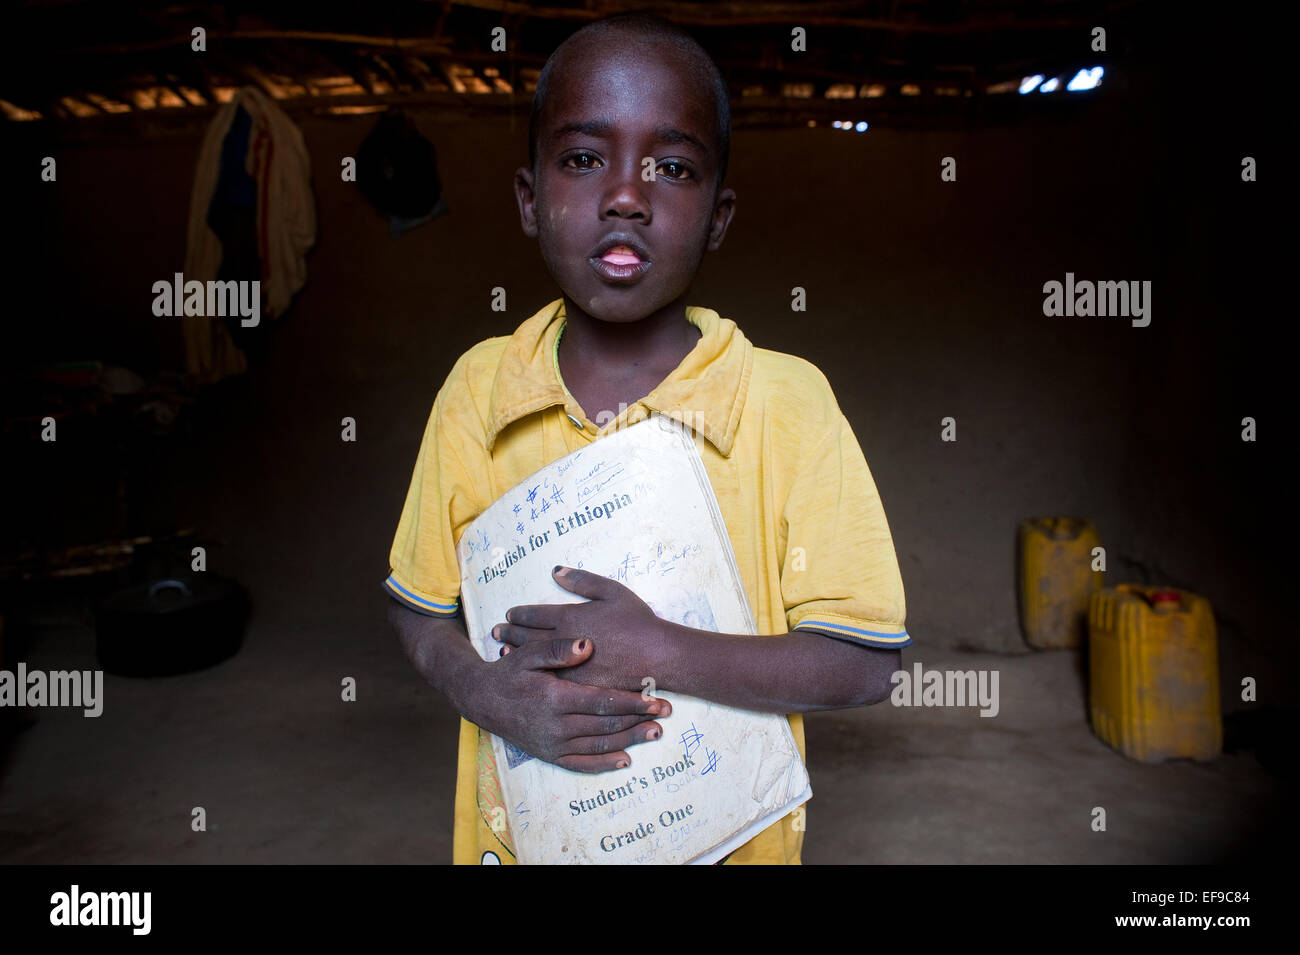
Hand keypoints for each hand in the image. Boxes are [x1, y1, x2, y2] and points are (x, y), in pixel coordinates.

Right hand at [468, 631, 671, 773]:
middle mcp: (555, 725)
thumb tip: (587, 644)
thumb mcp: (528, 654)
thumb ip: (557, 649)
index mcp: (554, 698)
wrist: (483, 700)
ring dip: (630, 740)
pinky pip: (581, 764)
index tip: (656, 698)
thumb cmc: (510, 672)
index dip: (632, 701)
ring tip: (655, 732)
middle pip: (606, 725)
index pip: (602, 701)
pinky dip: (604, 764)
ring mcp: (553, 743)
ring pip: (599, 745)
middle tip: (666, 712)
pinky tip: (626, 759)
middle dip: (638, 719)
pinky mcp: (549, 755)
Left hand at [493, 565, 668, 692]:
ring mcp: (567, 665)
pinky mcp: (576, 684)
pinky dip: (533, 672)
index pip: (534, 614)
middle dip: (509, 632)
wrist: (656, 655)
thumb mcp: (611, 591)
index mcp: (569, 616)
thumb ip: (581, 580)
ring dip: (514, 652)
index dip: (519, 614)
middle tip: (496, 631)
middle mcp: (562, 641)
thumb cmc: (637, 620)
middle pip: (527, 636)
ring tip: (501, 649)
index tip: (509, 614)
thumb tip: (555, 571)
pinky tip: (526, 673)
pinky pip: (548, 678)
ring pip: (532, 659)